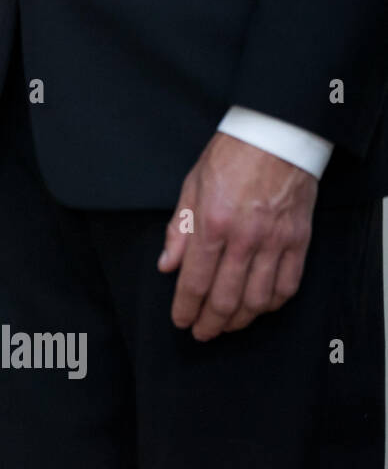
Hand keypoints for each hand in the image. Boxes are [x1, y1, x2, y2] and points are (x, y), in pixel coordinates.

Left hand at [158, 132, 317, 340]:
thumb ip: (178, 231)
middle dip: (210, 322)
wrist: (276, 136)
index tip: (180, 320)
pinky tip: (260, 308)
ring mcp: (276, 241)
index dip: (186, 307)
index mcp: (212, 224)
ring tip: (226, 325)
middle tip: (201, 332)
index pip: (195, 281)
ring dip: (240, 319)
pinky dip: (273, 304)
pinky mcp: (299, 240)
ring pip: (259, 299)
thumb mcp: (191, 187)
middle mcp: (245, 238)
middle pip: (226, 298)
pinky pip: (289, 285)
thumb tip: (167, 265)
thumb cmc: (230, 157)